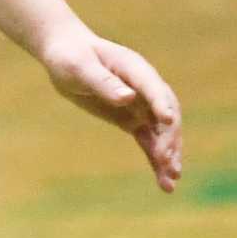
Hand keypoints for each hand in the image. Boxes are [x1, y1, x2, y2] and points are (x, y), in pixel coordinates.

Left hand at [36, 27, 184, 193]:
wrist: (65, 57)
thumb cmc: (70, 56)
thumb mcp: (79, 67)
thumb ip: (102, 81)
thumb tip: (127, 97)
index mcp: (133, 68)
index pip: (153, 87)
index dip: (161, 103)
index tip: (168, 119)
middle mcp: (145, 88)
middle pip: (165, 114)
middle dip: (168, 137)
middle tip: (166, 160)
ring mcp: (142, 105)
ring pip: (162, 133)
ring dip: (169, 155)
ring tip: (171, 181)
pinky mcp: (134, 120)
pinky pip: (150, 141)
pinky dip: (156, 159)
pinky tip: (164, 181)